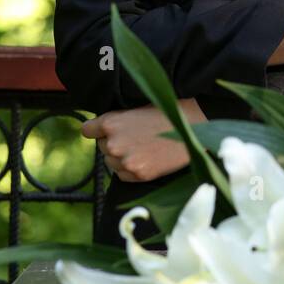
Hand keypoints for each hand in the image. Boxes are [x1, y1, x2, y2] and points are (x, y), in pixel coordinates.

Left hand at [80, 99, 203, 181]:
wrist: (195, 128)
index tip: (104, 130)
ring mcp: (126, 162)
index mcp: (112, 123)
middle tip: (135, 137)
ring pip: (111, 162)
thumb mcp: (139, 108)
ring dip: (121, 157)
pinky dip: (131, 169)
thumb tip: (103, 128)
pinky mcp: (139, 175)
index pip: (88, 130)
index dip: (97, 129)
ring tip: (143, 147)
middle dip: (113, 142)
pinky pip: (123, 175)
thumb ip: (119, 119)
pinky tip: (147, 158)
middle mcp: (115, 144)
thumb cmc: (169, 112)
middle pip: (101, 146)